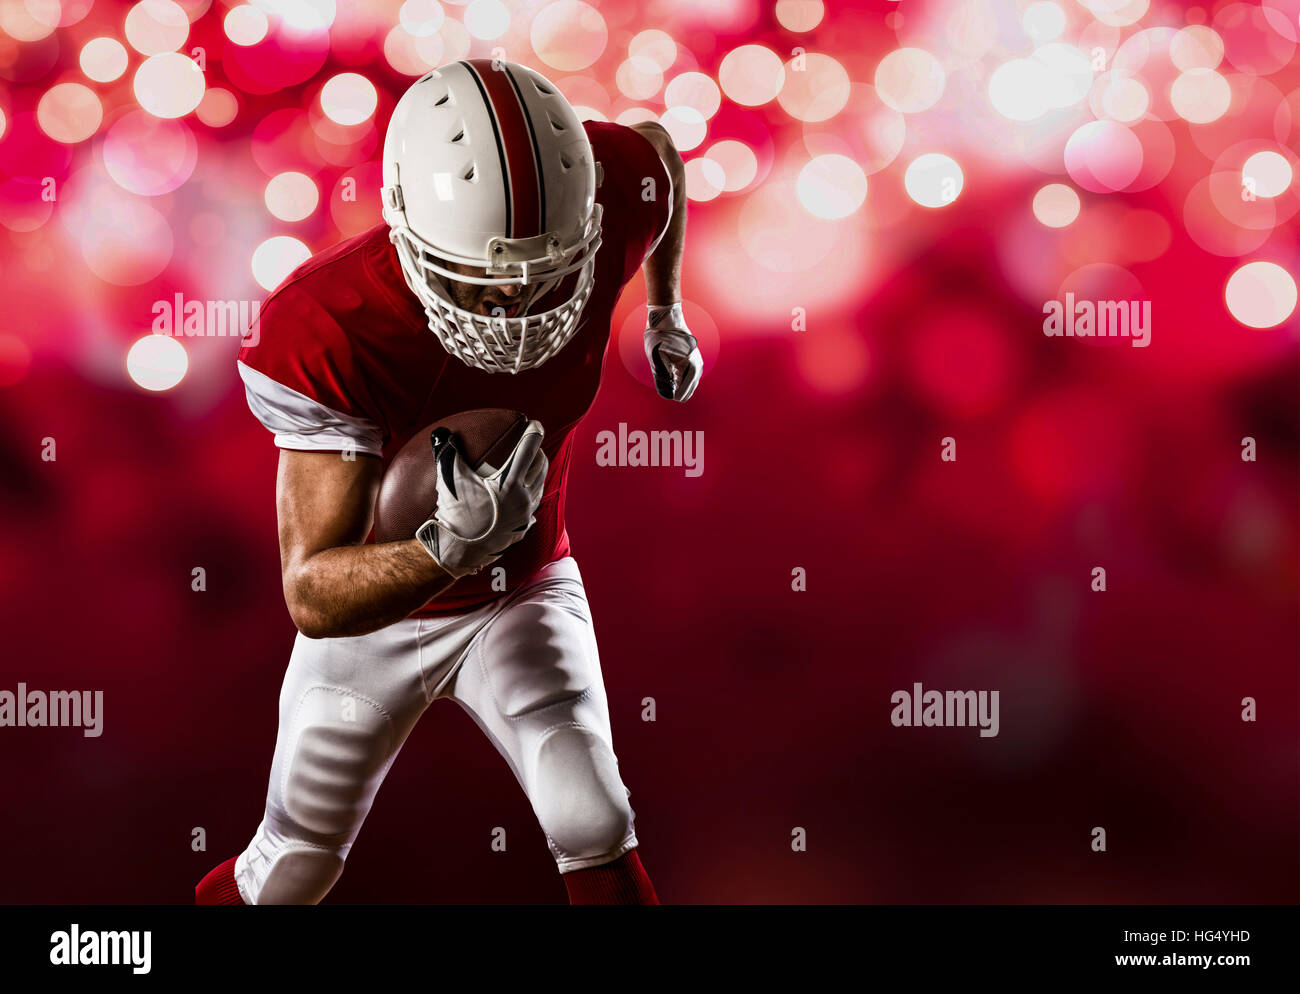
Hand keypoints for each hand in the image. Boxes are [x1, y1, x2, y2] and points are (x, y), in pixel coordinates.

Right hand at [415, 421, 546, 577]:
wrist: (458, 549)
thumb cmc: (454, 512)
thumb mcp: (449, 479)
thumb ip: (447, 452)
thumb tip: (442, 432)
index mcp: (509, 482)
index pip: (529, 449)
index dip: (533, 432)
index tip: (534, 424)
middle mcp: (523, 497)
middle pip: (540, 466)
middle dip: (538, 451)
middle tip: (532, 445)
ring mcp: (525, 514)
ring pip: (540, 485)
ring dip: (537, 472)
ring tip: (531, 465)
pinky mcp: (523, 527)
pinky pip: (534, 505)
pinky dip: (532, 492)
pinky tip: (525, 492)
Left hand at [644, 303, 701, 401]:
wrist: (666, 316)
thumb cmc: (660, 335)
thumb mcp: (656, 356)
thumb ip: (661, 373)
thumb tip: (664, 389)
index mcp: (690, 361)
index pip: (688, 383)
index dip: (681, 392)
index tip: (675, 399)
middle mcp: (696, 360)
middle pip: (693, 382)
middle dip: (684, 391)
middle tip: (676, 398)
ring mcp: (695, 357)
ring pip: (693, 377)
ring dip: (686, 385)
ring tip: (678, 393)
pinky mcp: (691, 354)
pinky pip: (691, 370)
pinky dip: (686, 378)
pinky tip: (679, 382)